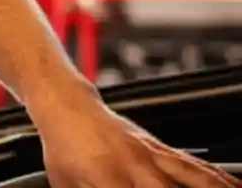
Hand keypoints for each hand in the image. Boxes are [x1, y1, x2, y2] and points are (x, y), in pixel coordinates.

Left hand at [38, 102, 239, 186]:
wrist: (67, 107)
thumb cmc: (63, 149)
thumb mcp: (65, 185)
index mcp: (108, 177)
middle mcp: (136, 165)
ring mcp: (152, 154)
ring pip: (194, 178)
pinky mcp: (160, 148)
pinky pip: (195, 165)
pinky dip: (218, 177)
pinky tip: (235, 184)